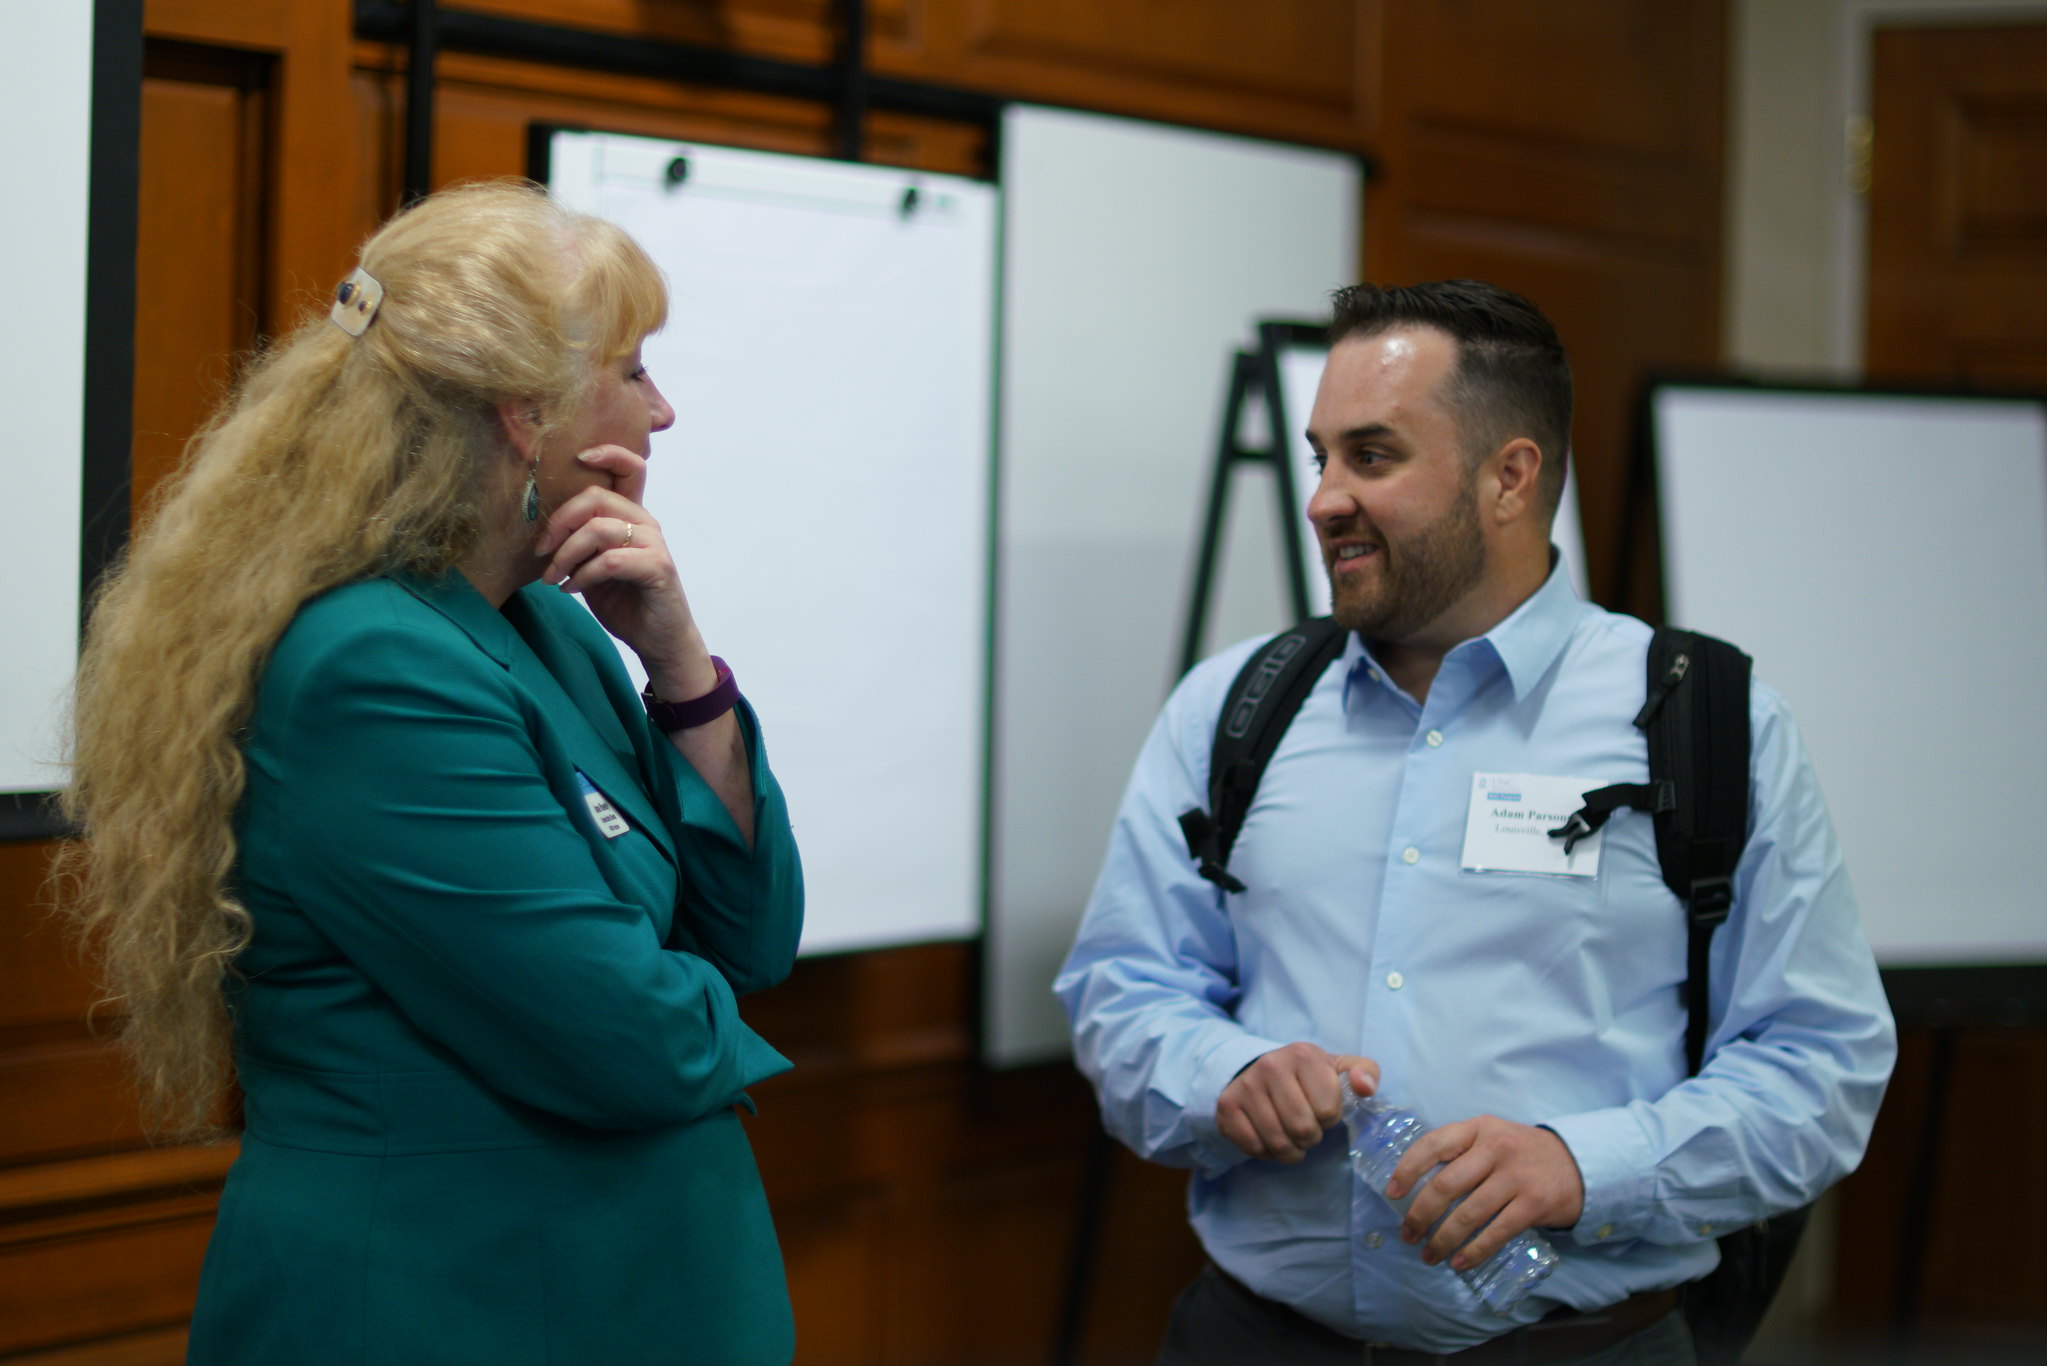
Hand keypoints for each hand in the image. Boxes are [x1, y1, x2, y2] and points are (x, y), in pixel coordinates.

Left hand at [533, 445, 715, 694]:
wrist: (659, 640)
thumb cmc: (627, 601)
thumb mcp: (595, 565)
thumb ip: (581, 542)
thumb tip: (544, 531)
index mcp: (633, 516)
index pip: (630, 468)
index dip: (608, 454)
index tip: (579, 457)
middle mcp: (646, 523)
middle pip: (598, 498)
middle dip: (560, 522)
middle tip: (543, 551)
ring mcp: (654, 545)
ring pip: (598, 530)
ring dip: (566, 555)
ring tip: (553, 578)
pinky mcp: (657, 568)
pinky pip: (610, 560)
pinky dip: (583, 575)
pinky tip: (571, 590)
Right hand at [1216, 1043, 1379, 1162]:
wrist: (1261, 1071)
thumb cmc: (1308, 1076)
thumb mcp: (1338, 1069)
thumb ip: (1365, 1072)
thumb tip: (1364, 1087)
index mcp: (1302, 1055)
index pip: (1328, 1111)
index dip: (1329, 1118)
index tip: (1321, 1108)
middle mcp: (1270, 1065)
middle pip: (1302, 1129)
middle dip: (1311, 1137)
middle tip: (1307, 1127)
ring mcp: (1245, 1085)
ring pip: (1278, 1142)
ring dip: (1291, 1150)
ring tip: (1292, 1137)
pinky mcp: (1227, 1106)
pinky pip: (1254, 1147)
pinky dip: (1267, 1153)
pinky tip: (1270, 1138)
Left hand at [1386, 1115, 1582, 1269]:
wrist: (1576, 1163)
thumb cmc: (1520, 1153)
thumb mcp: (1490, 1137)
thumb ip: (1459, 1152)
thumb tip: (1415, 1185)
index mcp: (1477, 1129)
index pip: (1432, 1145)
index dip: (1407, 1170)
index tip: (1392, 1194)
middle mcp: (1495, 1148)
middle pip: (1446, 1185)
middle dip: (1420, 1215)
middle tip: (1408, 1235)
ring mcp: (1516, 1176)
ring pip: (1468, 1213)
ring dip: (1443, 1240)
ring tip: (1429, 1255)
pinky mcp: (1534, 1203)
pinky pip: (1496, 1232)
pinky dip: (1474, 1251)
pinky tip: (1459, 1262)